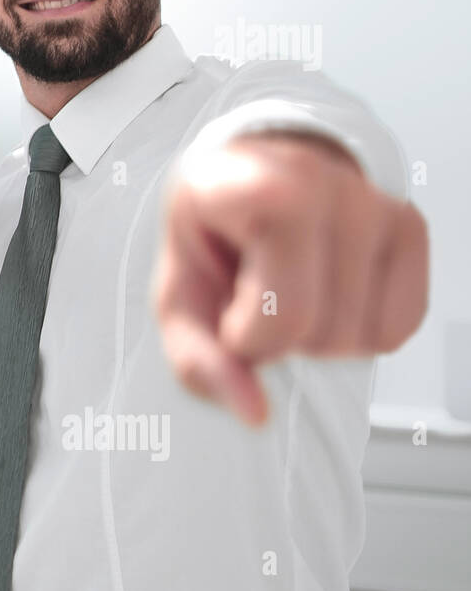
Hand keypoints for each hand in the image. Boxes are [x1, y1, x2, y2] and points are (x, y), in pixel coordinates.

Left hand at [154, 132, 428, 425]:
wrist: (249, 177)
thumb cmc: (212, 236)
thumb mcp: (179, 295)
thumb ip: (202, 361)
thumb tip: (254, 413)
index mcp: (245, 187)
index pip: (279, 309)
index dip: (246, 335)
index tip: (228, 307)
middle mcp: (317, 181)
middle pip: (318, 332)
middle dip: (277, 339)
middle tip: (256, 296)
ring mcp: (371, 200)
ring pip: (359, 338)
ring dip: (317, 337)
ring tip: (291, 288)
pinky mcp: (410, 224)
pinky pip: (398, 328)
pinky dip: (359, 331)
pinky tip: (328, 292)